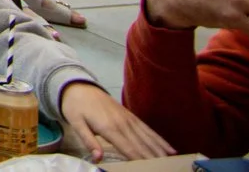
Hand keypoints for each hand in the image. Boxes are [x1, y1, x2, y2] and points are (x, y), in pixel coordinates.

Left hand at [58, 81, 174, 161]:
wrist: (78, 86)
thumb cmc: (75, 107)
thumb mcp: (76, 123)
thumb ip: (88, 141)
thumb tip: (98, 158)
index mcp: (109, 128)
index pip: (129, 149)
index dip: (141, 161)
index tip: (151, 169)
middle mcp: (123, 124)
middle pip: (142, 146)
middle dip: (155, 159)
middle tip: (168, 168)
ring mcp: (129, 119)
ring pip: (149, 138)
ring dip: (161, 151)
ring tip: (173, 163)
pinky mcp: (131, 116)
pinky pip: (148, 130)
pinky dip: (160, 140)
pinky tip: (170, 149)